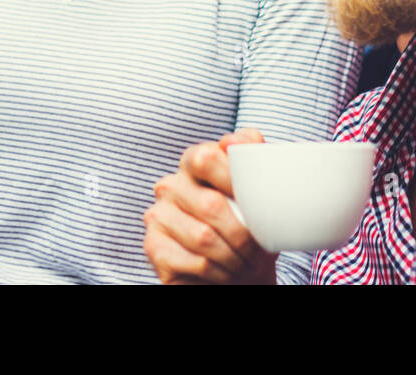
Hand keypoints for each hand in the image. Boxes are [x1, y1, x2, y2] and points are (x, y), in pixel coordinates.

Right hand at [143, 129, 276, 284]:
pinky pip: (195, 261)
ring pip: (204, 237)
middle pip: (210, 204)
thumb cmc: (247, 223)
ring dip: (234, 257)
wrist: (235, 270)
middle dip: (244, 234)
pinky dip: (220, 272)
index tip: (259, 204)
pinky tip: (228, 273)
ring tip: (248, 265)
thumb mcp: (257, 186)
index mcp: (193, 161)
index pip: (206, 157)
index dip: (233, 179)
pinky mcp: (154, 246)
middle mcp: (170, 184)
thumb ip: (252, 154)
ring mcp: (158, 215)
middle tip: (261, 251)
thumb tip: (236, 141)